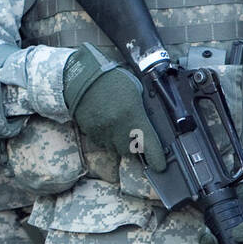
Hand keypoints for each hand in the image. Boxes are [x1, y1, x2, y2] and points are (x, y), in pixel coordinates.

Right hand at [63, 45, 165, 171]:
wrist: (81, 77)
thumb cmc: (112, 80)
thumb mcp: (136, 91)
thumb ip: (143, 111)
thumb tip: (150, 126)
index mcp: (133, 115)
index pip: (149, 143)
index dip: (156, 158)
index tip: (160, 166)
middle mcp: (117, 127)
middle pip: (130, 150)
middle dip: (135, 146)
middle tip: (136, 135)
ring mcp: (101, 131)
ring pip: (115, 148)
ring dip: (119, 142)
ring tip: (118, 127)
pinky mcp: (89, 132)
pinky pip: (101, 143)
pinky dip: (106, 138)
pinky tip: (106, 125)